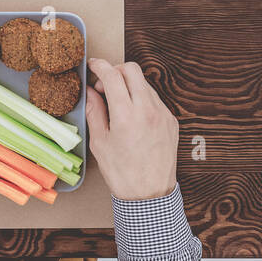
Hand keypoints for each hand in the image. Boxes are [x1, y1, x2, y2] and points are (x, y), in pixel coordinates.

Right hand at [85, 58, 178, 200]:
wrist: (149, 195)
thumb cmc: (122, 173)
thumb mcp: (100, 142)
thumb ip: (95, 111)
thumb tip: (90, 92)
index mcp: (126, 115)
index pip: (112, 75)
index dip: (99, 66)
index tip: (93, 65)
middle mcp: (147, 110)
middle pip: (132, 70)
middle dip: (116, 70)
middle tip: (104, 84)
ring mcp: (162, 114)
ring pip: (145, 84)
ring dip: (129, 85)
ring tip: (117, 104)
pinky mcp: (171, 121)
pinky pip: (155, 99)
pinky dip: (141, 100)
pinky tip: (132, 116)